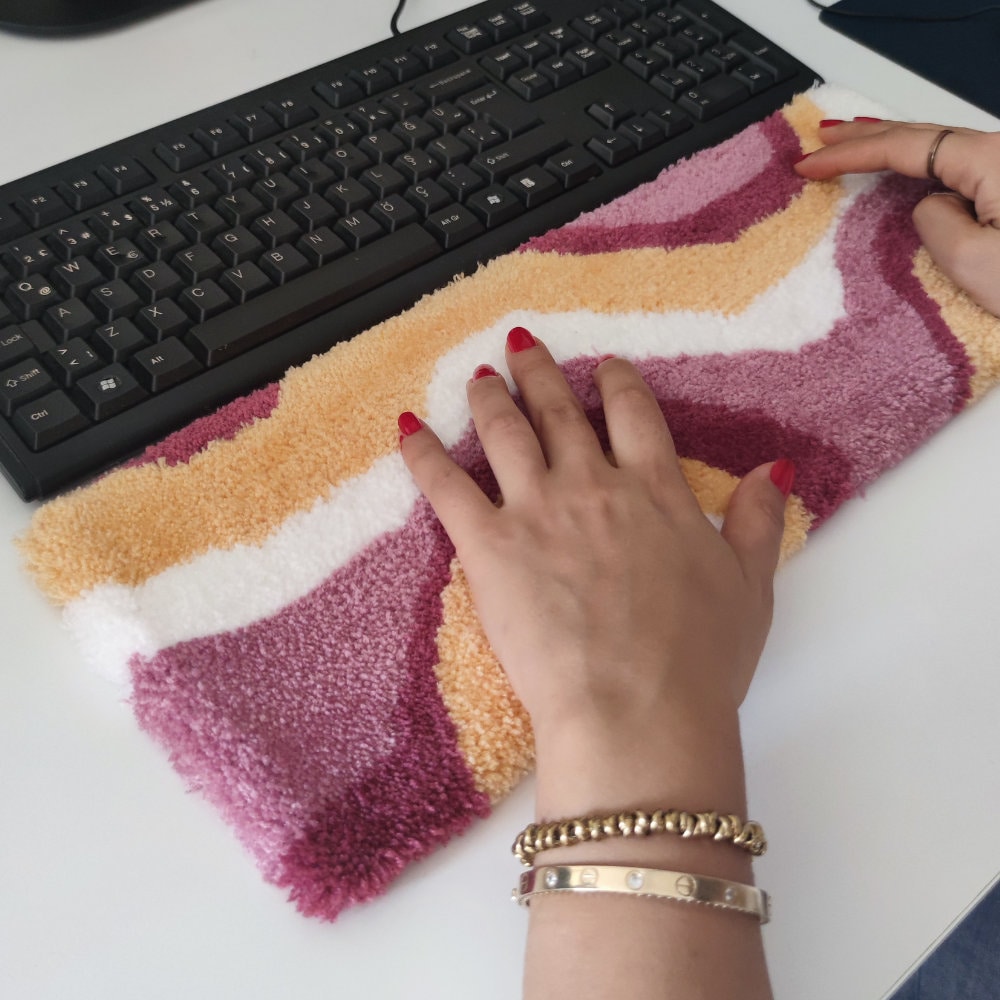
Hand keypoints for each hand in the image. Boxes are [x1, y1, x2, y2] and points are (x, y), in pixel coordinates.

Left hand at [399, 328, 790, 796]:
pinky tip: (407, 426)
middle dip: (539, 373)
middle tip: (519, 346)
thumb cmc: (698, 661)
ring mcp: (537, 511)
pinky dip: (422, 452)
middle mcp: (593, 486)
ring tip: (477, 377)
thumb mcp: (750, 587)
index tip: (604, 366)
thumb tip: (775, 469)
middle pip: (560, 411)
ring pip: (505, 432)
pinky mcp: (488, 547)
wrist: (638, 711)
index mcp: (655, 492)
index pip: (633, 415)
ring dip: (489, 398)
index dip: (615, 383)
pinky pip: (445, 485)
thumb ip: (758, 521)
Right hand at [795, 119, 999, 316]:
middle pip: (923, 134)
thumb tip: (928, 206)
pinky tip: (909, 169)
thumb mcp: (974, 262)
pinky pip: (960, 168)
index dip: (851, 154)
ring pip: (942, 149)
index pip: (904, 147)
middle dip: (866, 136)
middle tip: (822, 138)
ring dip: (894, 147)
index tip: (810, 163)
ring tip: (855, 148)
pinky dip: (922, 164)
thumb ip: (934, 223)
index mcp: (991, 161)